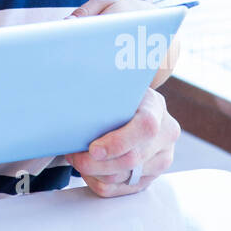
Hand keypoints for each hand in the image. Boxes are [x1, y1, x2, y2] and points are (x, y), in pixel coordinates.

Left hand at [65, 0, 181, 193]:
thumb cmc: (108, 89)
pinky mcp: (150, 177)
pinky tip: (88, 171)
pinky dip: (100, 184)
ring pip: (126, 178)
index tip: (90, 147)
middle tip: (73, 156)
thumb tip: (63, 40)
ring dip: (95, 174)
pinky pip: (122, 191)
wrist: (123, 105)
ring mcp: (161, 158)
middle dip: (97, 163)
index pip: (145, 127)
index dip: (117, 141)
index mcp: (155, 105)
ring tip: (76, 158)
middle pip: (133, 160)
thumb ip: (92, 63)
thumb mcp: (106, 74)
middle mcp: (167, 132)